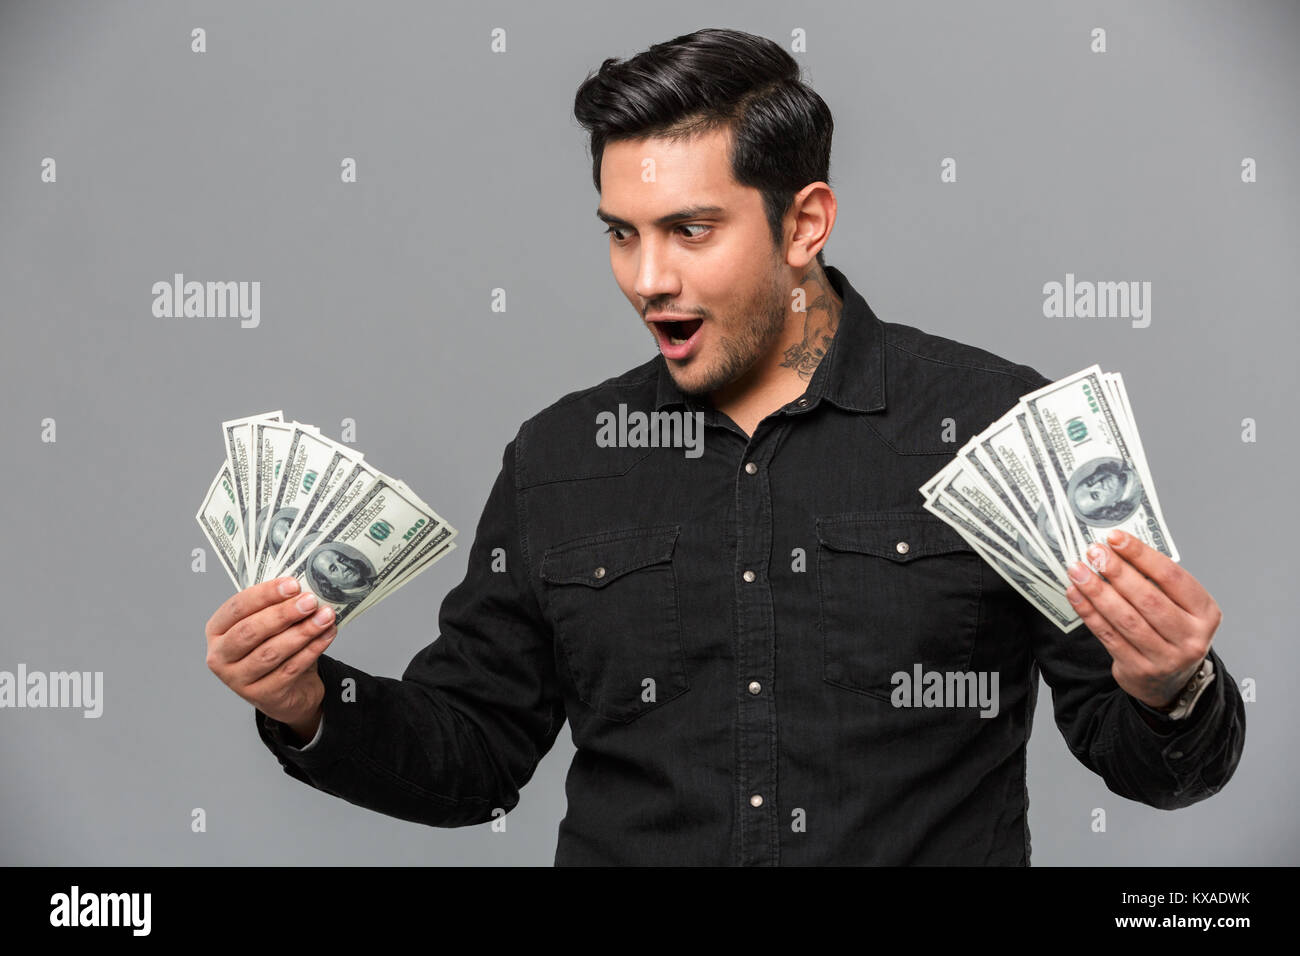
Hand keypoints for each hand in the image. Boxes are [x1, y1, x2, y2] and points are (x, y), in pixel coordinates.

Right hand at [205, 576, 336, 740]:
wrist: (289, 690)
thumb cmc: (274, 648)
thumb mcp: (270, 626)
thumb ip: (278, 607)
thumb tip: (304, 589)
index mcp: (217, 631)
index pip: (236, 607)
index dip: (265, 594)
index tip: (293, 584)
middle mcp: (220, 656)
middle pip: (250, 631)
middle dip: (283, 614)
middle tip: (310, 601)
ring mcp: (238, 679)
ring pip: (271, 652)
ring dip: (302, 631)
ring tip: (325, 616)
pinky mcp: (261, 696)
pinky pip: (289, 669)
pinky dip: (312, 649)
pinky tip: (326, 634)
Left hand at [1065, 529, 1221, 710]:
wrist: (1171, 682)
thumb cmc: (1170, 632)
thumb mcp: (1178, 607)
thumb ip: (1155, 582)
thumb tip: (1115, 549)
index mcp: (1205, 613)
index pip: (1172, 577)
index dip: (1141, 554)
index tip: (1115, 538)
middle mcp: (1191, 637)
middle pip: (1148, 598)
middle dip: (1117, 572)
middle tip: (1094, 553)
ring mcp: (1166, 658)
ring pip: (1126, 619)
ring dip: (1097, 591)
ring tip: (1078, 570)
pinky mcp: (1139, 670)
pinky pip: (1108, 635)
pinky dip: (1089, 612)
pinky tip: (1076, 594)